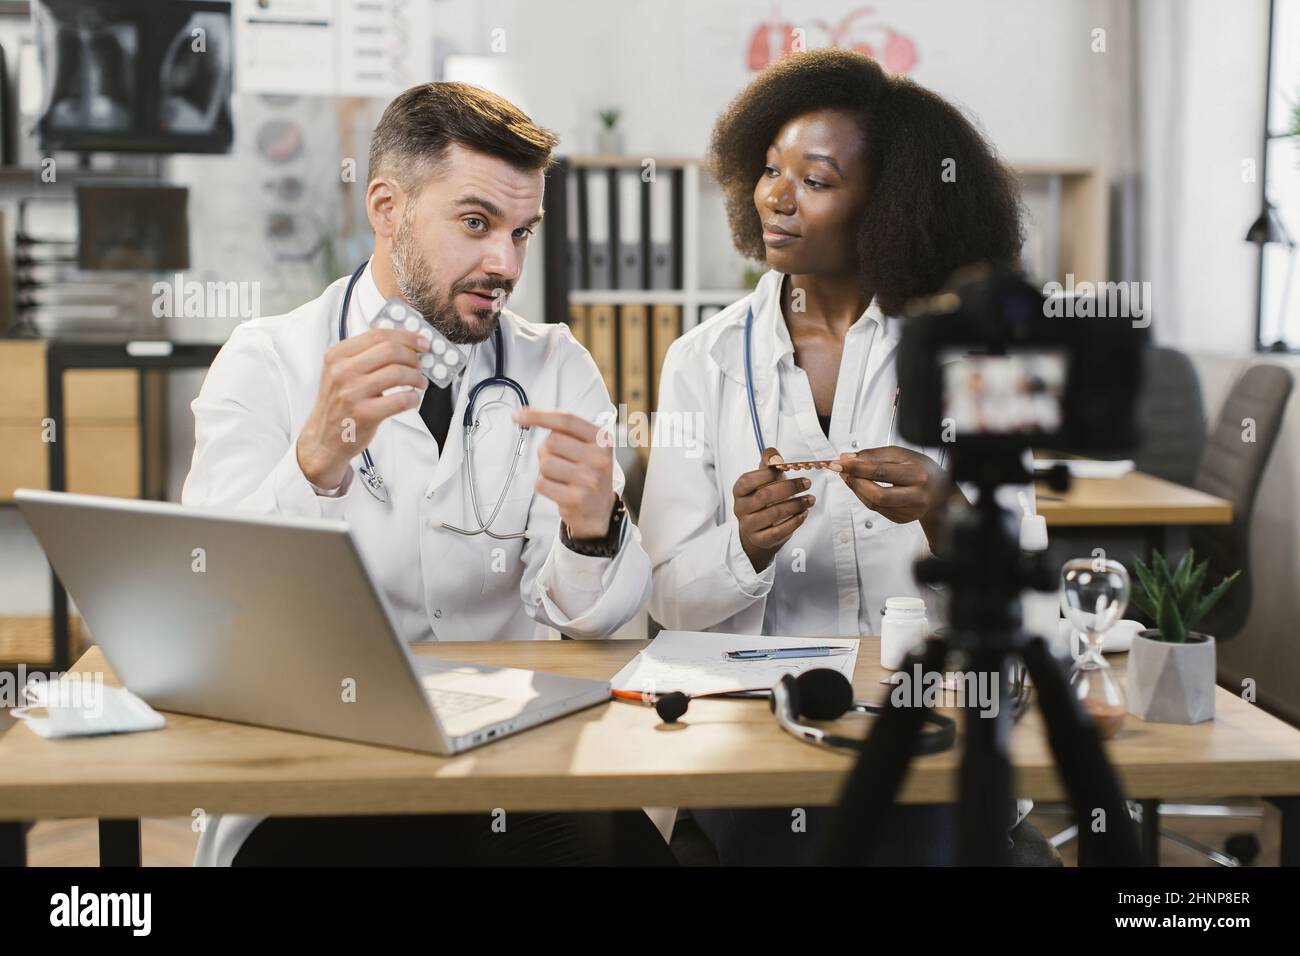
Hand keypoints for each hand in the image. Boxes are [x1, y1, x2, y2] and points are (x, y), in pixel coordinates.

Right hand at [296, 328, 428, 488]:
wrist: (323, 438)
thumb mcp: (341, 372)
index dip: (406, 336)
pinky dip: (413, 397)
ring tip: (419, 383)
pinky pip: (401, 399)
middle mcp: (342, 371)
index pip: (378, 334)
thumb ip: (366, 355)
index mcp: (337, 355)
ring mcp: (352, 393)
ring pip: (398, 373)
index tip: (422, 342)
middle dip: (413, 356)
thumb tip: (405, 343)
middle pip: (390, 350)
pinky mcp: (365, 414)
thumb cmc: (339, 404)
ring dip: (417, 377)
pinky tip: (412, 399)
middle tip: (421, 365)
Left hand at [515, 408, 615, 539]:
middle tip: (558, 461)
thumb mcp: (588, 445)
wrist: (599, 509)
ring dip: (545, 470)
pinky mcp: (576, 499)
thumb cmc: (587, 472)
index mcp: (602, 439)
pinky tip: (558, 488)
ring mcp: (589, 480)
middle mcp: (599, 458)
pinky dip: (544, 485)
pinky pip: (542, 484)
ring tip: (560, 476)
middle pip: (552, 442)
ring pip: (545, 463)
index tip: (518, 415)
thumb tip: (522, 416)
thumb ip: (564, 429)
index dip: (539, 415)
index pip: (566, 420)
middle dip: (546, 450)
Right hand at [732, 447, 814, 571]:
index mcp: (739, 491)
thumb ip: (769, 462)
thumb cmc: (764, 496)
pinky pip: (780, 530)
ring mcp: (749, 525)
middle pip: (764, 496)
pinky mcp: (760, 539)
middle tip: (807, 483)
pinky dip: (795, 521)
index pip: (748, 481)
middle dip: (789, 487)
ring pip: (774, 513)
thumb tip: (776, 458)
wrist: (760, 527)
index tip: (785, 468)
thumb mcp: (764, 477)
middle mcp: (740, 508)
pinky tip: (804, 513)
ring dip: (796, 504)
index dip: (767, 474)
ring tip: (810, 499)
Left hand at [829, 446, 956, 545]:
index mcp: (918, 475)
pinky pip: (876, 509)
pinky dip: (864, 497)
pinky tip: (861, 486)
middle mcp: (916, 496)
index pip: (881, 472)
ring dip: (856, 490)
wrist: (940, 491)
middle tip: (843, 471)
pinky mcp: (901, 519)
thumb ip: (874, 455)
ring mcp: (909, 511)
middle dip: (855, 482)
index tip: (839, 462)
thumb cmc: (921, 469)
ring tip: (849, 476)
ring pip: (874, 504)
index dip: (856, 467)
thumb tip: (848, 458)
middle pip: (877, 495)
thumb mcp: (901, 454)